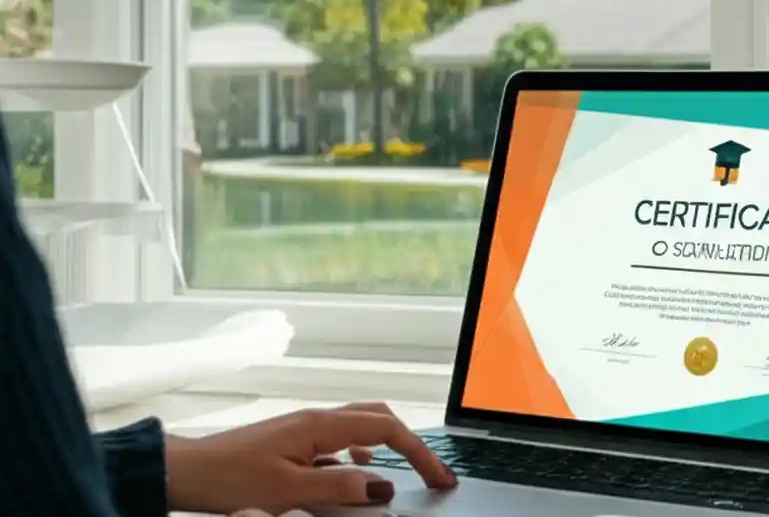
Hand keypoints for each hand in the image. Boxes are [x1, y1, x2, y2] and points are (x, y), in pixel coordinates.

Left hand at [165, 402, 457, 514]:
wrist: (185, 472)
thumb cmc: (229, 478)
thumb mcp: (289, 492)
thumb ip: (339, 488)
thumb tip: (382, 487)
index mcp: (320, 425)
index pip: (387, 430)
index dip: (420, 453)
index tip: (439, 478)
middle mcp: (316, 419)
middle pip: (380, 418)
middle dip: (410, 443)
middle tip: (432, 473)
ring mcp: (304, 428)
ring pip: (360, 427)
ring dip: (386, 447)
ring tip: (401, 476)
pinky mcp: (293, 441)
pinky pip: (339, 441)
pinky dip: (358, 456)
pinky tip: (352, 478)